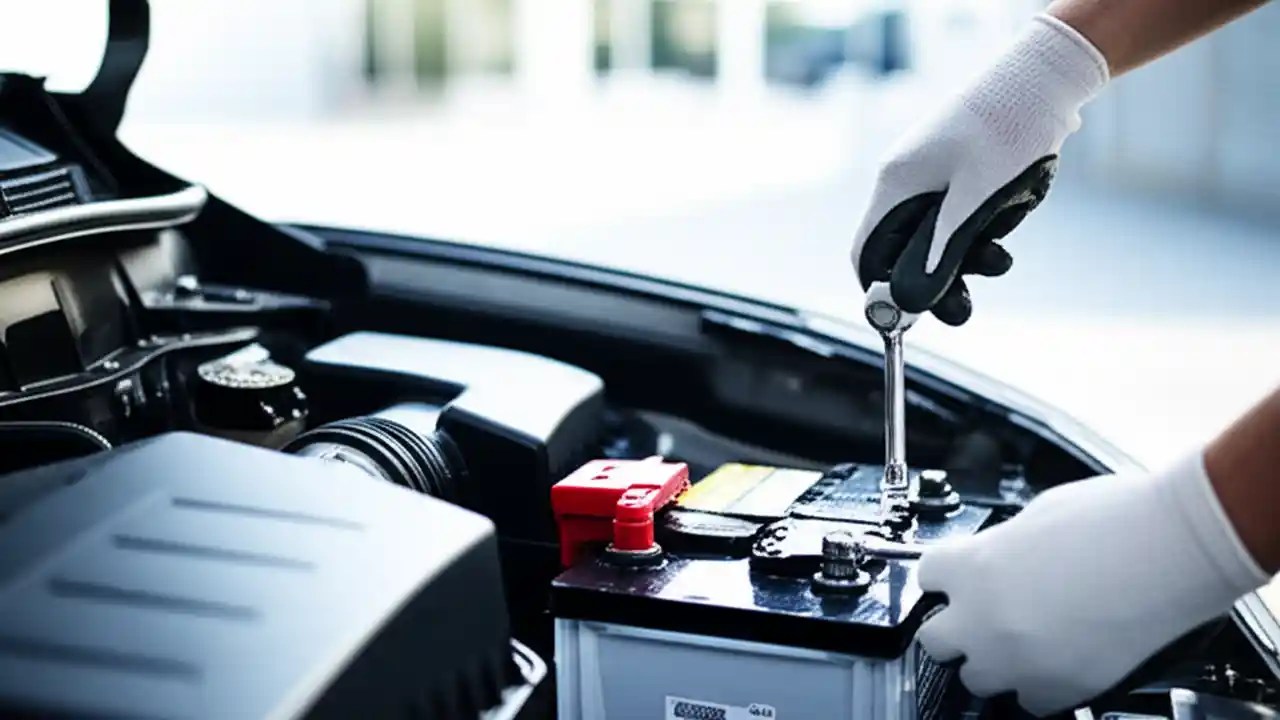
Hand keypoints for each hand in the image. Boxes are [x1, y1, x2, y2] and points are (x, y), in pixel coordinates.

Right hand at [851, 15, 1108, 324]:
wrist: (1046, 80)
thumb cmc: (1008, 132)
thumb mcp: (976, 204)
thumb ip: (940, 254)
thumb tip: (909, 301)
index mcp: (897, 186)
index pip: (868, 254)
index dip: (881, 291)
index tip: (907, 318)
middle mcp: (907, 183)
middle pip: (904, 251)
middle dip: (935, 281)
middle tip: (964, 308)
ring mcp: (933, 178)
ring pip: (938, 239)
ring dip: (967, 255)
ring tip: (1000, 252)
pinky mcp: (958, 176)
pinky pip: (959, 219)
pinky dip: (979, 231)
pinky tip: (1006, 216)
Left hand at [916, 453, 1267, 715]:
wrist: (1173, 548)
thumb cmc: (1116, 519)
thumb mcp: (1038, 515)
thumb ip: (1003, 546)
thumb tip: (999, 557)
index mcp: (973, 565)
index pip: (926, 578)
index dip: (946, 578)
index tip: (956, 581)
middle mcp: (984, 616)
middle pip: (934, 640)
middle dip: (954, 628)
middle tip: (979, 619)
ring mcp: (1018, 658)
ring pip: (975, 678)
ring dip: (991, 661)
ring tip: (1022, 642)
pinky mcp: (1059, 688)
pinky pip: (1028, 703)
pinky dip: (1037, 687)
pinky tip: (1055, 662)